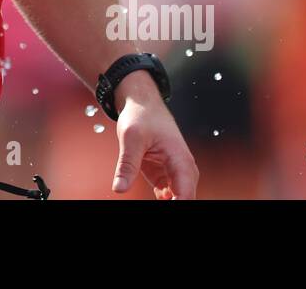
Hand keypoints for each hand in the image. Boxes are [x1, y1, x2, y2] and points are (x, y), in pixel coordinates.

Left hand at [110, 72, 198, 198]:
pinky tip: (156, 199)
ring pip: (178, 195)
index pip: (186, 193)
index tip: (165, 204)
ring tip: (153, 201)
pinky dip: (164, 199)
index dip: (179, 204)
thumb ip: (127, 165)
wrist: (140, 102)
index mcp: (180, 158)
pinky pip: (168, 193)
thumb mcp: (131, 138)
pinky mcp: (163, 172)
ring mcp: (174, 170)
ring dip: (170, 202)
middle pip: (186, 196)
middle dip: (176, 204)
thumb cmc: (140, 115)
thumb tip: (119, 189)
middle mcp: (182, 166)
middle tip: (157, 201)